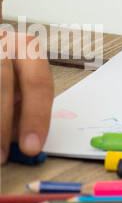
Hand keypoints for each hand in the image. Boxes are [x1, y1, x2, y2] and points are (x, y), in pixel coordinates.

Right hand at [0, 29, 52, 162]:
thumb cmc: (6, 72)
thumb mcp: (20, 80)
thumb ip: (25, 105)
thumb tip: (28, 142)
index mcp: (27, 49)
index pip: (37, 84)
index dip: (36, 118)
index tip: (32, 147)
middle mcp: (2, 45)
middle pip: (3, 87)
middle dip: (3, 127)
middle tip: (2, 157)